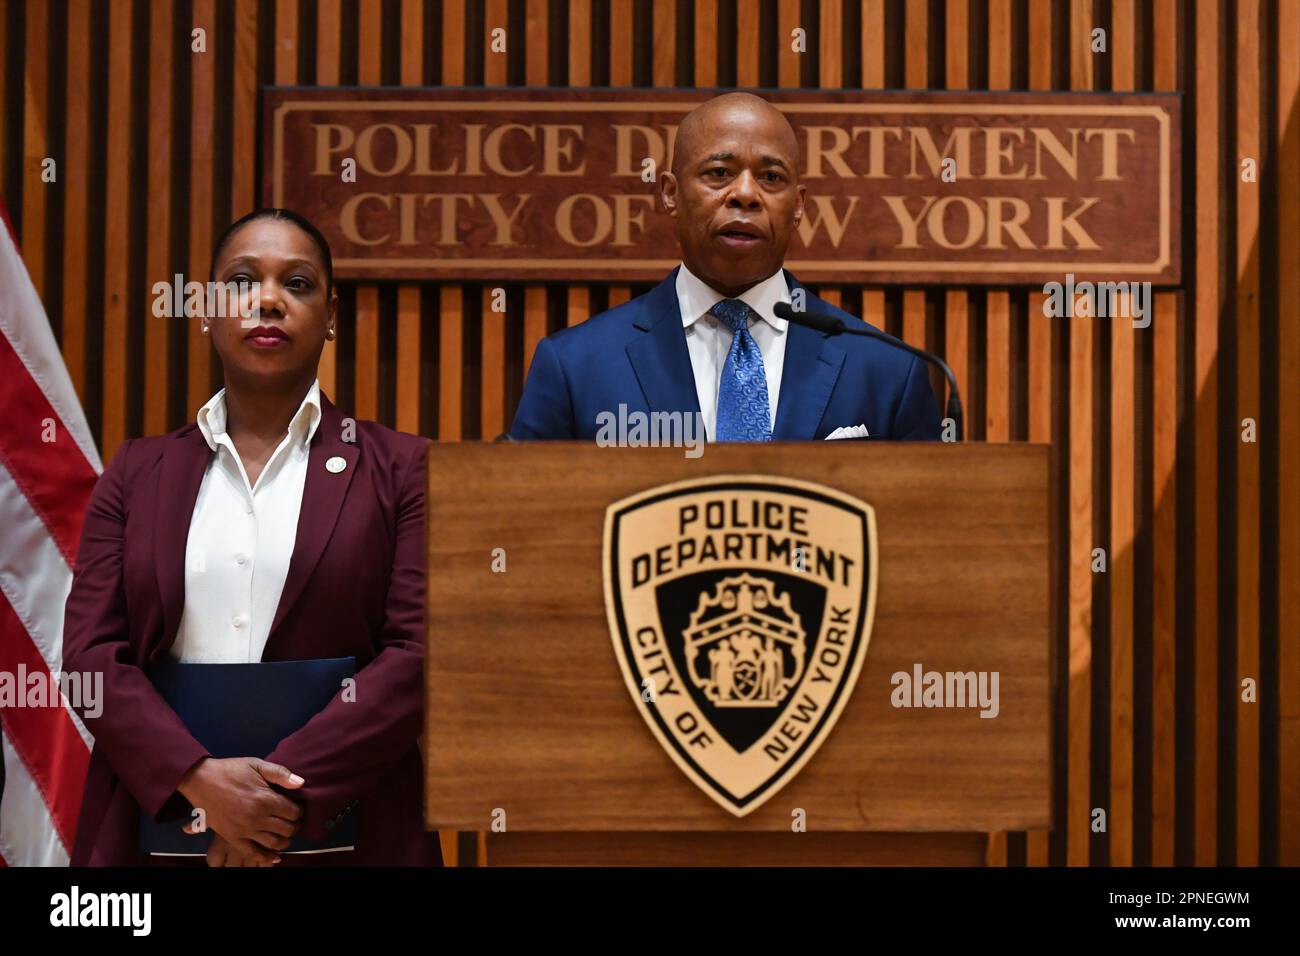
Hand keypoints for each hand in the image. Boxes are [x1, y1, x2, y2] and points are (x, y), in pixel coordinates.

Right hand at [177, 757, 304, 863]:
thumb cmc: (230, 770)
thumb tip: (301, 783)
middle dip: (295, 826)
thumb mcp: (257, 765)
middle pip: (287, 829)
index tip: (298, 809)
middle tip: (294, 822)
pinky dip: (265, 857)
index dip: (299, 811)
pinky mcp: (232, 837)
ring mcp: (244, 830)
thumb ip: (280, 773)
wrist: (201, 780)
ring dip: (284, 841)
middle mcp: (257, 817)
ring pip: (274, 843)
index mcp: (265, 799)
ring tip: (286, 835)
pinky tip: (273, 855)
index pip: (294, 812)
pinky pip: (252, 853)